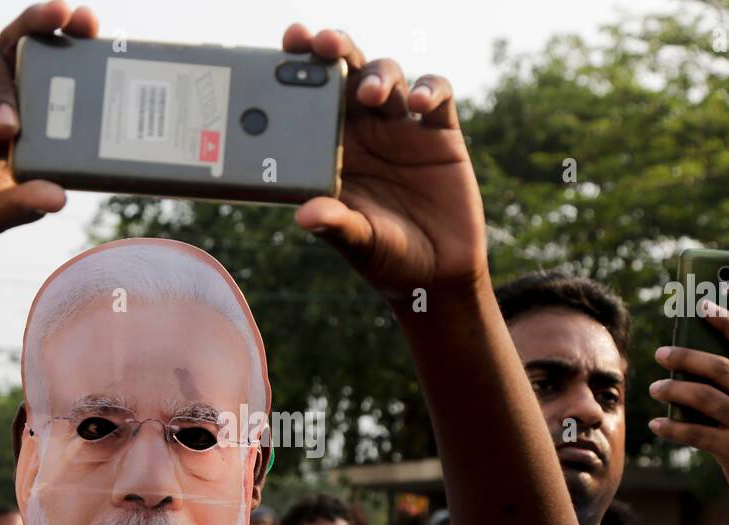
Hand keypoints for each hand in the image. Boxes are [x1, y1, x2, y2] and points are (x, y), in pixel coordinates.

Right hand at [0, 3, 97, 269]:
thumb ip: (23, 203)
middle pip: (24, 47)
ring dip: (1, 88)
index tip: (92, 26)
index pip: (57, 80)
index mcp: (32, 129)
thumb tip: (59, 198)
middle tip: (64, 14)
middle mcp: (4, 105)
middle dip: (43, 25)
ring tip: (7, 130)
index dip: (73, 49)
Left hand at [282, 26, 487, 299]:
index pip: (310, 97)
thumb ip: (335, 223)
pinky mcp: (441, 134)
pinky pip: (438, 95)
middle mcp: (365, 131)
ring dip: (377, 75)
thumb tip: (304, 215)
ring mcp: (403, 128)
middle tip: (320, 43)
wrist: (437, 276)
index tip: (286, 45)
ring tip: (372, 94)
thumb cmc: (386, 258)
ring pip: (388, 76)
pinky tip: (418, 103)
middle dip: (333, 49)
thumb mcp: (357, 242)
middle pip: (347, 72)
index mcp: (332, 148)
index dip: (298, 66)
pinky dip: (429, 89)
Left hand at [648, 301, 728, 522]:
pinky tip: (657, 425)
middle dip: (686, 356)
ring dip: (673, 390)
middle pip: (719, 367)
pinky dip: (672, 428)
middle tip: (661, 353)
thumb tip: (705, 363)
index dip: (726, 321)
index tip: (702, 304)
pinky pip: (696, 434)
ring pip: (704, 397)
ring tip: (655, 387)